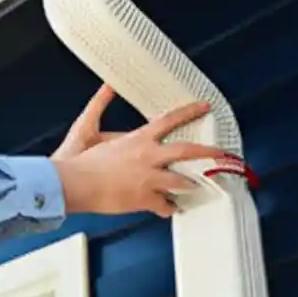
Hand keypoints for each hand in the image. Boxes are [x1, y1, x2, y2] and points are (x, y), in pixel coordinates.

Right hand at [50, 88, 223, 217]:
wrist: (75, 183)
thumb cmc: (81, 161)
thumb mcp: (91, 128)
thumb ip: (101, 107)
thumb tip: (106, 86)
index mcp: (139, 139)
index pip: (170, 120)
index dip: (189, 112)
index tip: (204, 107)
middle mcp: (149, 157)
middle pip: (187, 151)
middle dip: (209, 152)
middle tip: (222, 153)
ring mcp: (149, 179)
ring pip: (182, 182)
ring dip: (190, 186)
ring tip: (196, 187)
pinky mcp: (145, 198)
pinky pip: (165, 206)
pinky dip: (168, 208)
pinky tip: (170, 209)